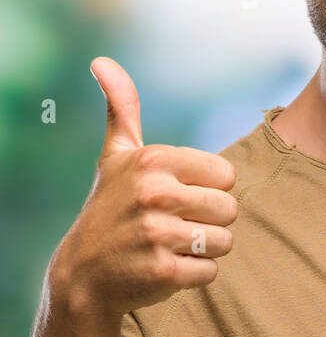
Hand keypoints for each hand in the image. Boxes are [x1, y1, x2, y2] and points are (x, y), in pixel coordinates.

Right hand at [47, 57, 237, 323]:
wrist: (82, 275)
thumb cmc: (110, 208)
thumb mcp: (116, 156)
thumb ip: (122, 109)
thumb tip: (101, 61)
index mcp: (154, 160)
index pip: (227, 175)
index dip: (207, 189)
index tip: (174, 197)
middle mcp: (155, 193)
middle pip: (230, 209)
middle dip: (208, 221)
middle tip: (171, 225)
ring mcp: (158, 234)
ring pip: (225, 241)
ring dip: (203, 249)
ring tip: (168, 246)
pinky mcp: (164, 271)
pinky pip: (210, 271)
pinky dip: (193, 275)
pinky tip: (162, 268)